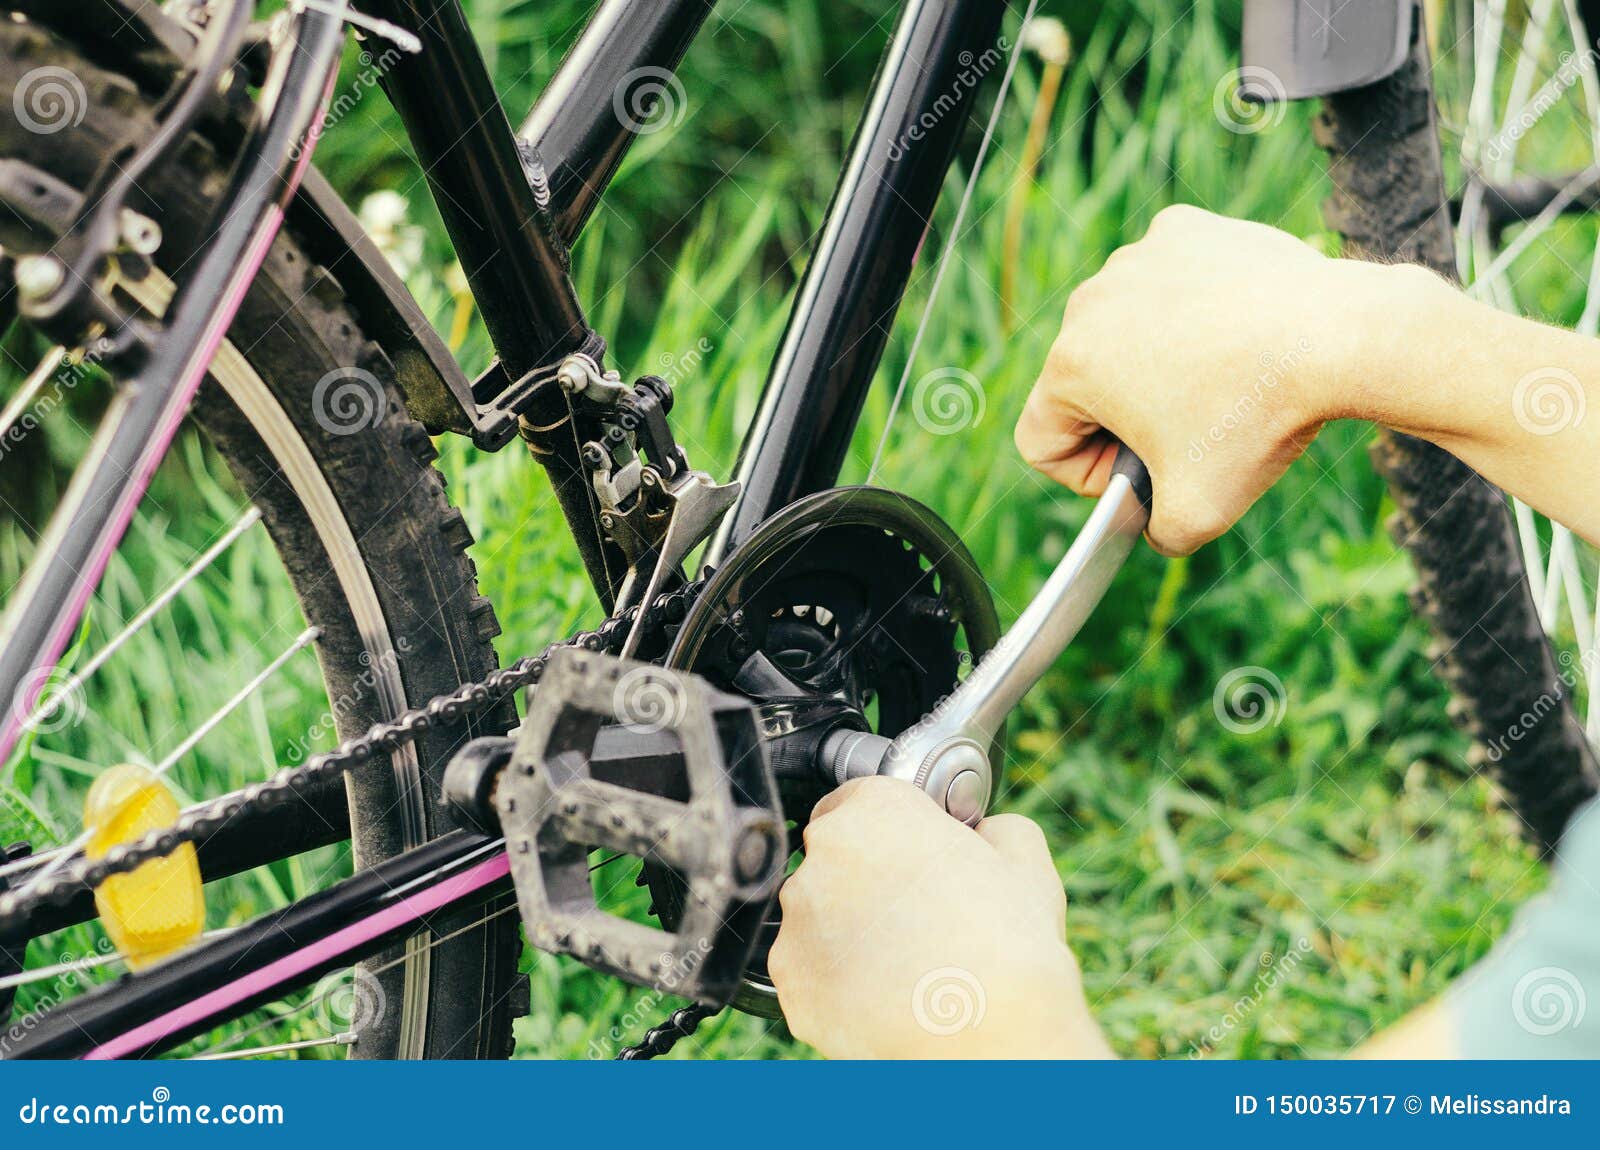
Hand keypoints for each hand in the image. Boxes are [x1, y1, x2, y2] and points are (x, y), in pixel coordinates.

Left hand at [768, 777, 1111, 1058]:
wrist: (991, 1040)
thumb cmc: (1011, 948)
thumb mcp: (1024, 860)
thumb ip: (991, 827)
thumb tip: (981, 832)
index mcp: (873, 810)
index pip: (856, 801)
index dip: (885, 832)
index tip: (907, 859)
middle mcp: (821, 857)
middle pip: (830, 859)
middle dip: (861, 881)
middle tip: (911, 915)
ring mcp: (797, 922)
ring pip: (814, 917)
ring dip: (844, 932)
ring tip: (902, 964)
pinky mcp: (789, 981)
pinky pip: (807, 973)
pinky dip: (834, 984)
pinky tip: (881, 996)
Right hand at [1014, 205, 1439, 554]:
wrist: (1337, 339)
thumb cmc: (1256, 425)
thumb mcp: (1197, 517)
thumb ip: (1153, 533)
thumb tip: (1151, 522)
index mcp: (1070, 367)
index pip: (1042, 441)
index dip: (1087, 475)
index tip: (1145, 472)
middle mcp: (1087, 304)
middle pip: (1083, 382)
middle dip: (1126, 414)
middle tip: (1192, 434)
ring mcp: (1135, 260)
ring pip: (1125, 330)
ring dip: (1157, 360)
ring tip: (1221, 381)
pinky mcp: (1182, 231)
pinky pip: (1168, 284)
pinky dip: (1194, 310)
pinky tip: (1235, 330)